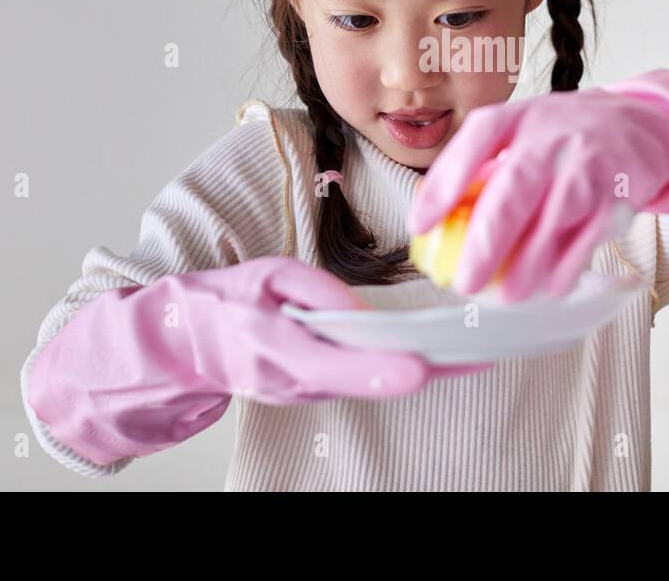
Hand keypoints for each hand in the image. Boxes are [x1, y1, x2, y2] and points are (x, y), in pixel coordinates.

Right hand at [199, 256, 493, 403]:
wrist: (188, 341)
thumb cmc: (228, 300)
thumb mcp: (268, 276)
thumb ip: (318, 291)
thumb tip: (365, 314)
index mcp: (278, 348)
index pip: (337, 366)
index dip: (382, 370)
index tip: (421, 367)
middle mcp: (296, 382)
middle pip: (369, 382)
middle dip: (425, 370)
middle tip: (480, 357)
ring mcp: (306, 392)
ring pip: (371, 384)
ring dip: (420, 370)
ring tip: (473, 351)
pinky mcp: (315, 391)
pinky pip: (363, 381)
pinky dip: (398, 369)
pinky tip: (437, 354)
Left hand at [407, 88, 668, 301]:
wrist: (638, 123)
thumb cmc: (563, 135)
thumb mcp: (518, 132)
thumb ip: (478, 166)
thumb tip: (430, 214)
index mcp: (514, 119)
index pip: (474, 144)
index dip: (444, 185)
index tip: (420, 226)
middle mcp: (550, 137)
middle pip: (513, 189)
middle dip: (486, 242)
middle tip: (466, 282)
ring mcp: (587, 163)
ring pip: (555, 216)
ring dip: (530, 262)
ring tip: (508, 295)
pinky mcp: (618, 190)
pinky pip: (592, 233)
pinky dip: (570, 264)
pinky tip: (552, 287)